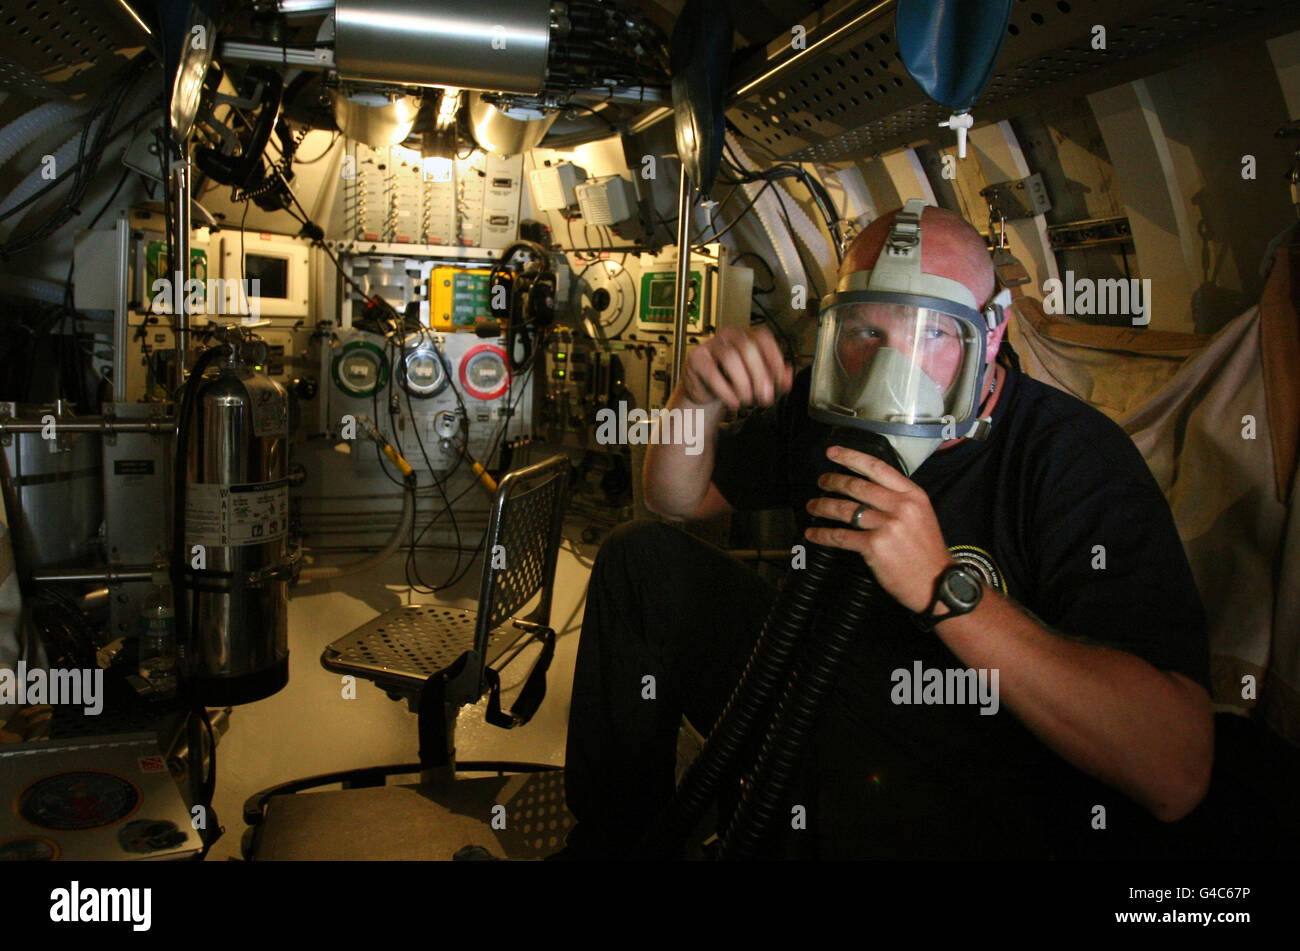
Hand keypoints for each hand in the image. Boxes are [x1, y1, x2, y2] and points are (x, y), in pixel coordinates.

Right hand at [678, 326, 792, 411]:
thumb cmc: (733, 380)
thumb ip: (775, 377)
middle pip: (748, 348)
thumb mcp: (757, 379)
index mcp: (746, 335)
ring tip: (747, 399)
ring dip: (743, 384)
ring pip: (730, 358)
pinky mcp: (696, 359)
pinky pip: (712, 373)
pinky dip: (726, 392)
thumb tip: (788, 377)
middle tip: (765, 396)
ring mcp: (711, 345)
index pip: (763, 338)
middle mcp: (729, 336)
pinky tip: (733, 402)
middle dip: (760, 375)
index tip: (780, 378)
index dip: (774, 357)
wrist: (706, 390)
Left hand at [803, 445, 951, 612]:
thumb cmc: (927, 551)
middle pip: (857, 486)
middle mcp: (900, 506)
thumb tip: (868, 490)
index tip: (832, 453)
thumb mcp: (921, 515)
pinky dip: (823, 534)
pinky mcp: (874, 546)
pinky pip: (841, 536)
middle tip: (821, 482)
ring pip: (845, 509)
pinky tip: (813, 533)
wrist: (937, 583)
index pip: (877, 467)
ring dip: (823, 506)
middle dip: (833, 482)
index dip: (851, 457)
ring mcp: (887, 526)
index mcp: (913, 495)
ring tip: (812, 506)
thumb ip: (898, 500)